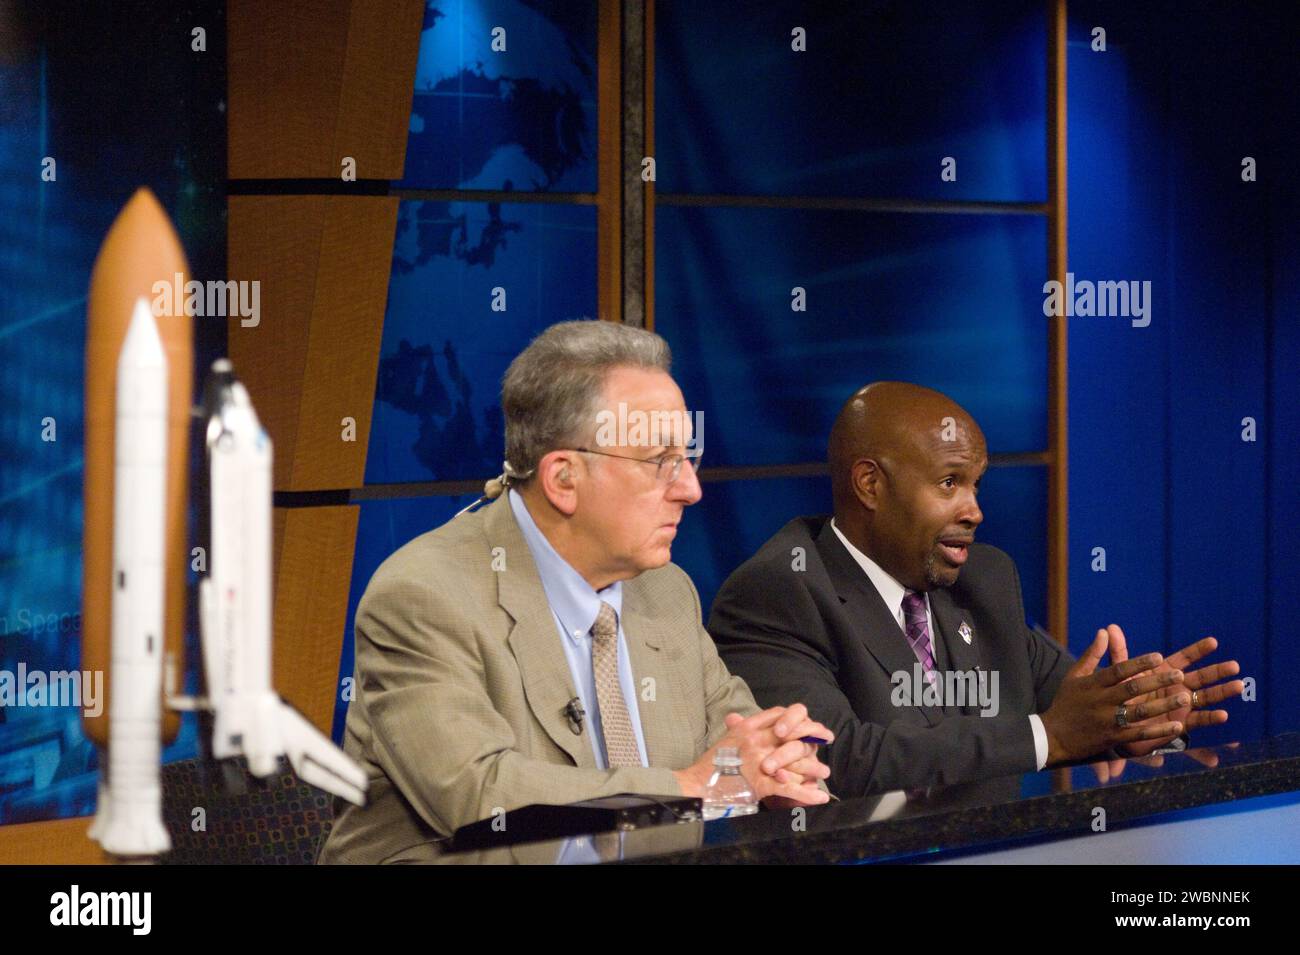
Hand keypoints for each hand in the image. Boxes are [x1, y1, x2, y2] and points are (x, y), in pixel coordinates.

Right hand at [675, 705, 832, 807]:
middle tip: (825, 741)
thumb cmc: (711, 764)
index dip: (795, 717)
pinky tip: (820, 798)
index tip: (807, 722)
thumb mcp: (727, 739)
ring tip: (825, 774)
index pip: (778, 714)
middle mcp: (755, 740)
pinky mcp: (761, 783)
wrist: (698, 784)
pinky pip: (789, 787)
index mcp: (747, 728)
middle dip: (811, 738)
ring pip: (795, 761)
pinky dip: (806, 794)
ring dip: (813, 768)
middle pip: (792, 733)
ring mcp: (759, 761)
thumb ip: (738, 728)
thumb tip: (739, 718)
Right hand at [1040, 630, 1186, 764]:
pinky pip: (1139, 735)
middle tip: (1178, 675)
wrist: (1051, 737)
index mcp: (1092, 684)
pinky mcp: (1112, 739)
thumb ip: (1092, 654)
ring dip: (1163, 705)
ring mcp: (1107, 721)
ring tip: (1184, 698)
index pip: (1118, 670)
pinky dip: (1159, 731)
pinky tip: (1177, 727)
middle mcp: (1101, 701)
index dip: (1139, 663)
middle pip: (1132, 689)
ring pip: (1139, 712)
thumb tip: (1104, 631)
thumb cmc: (1065, 703)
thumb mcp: (1074, 676)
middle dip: (1156, 682)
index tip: (1159, 656)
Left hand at [1102, 629, 1243, 756]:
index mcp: (1164, 672)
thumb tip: (1110, 627)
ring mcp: (1181, 705)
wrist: (1116, 724)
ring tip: (1239, 686)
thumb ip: (1119, 652)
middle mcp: (1176, 687)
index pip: (1184, 658)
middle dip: (1218, 671)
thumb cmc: (1120, 695)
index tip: (1213, 641)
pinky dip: (1210, 717)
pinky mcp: (1180, 723)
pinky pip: (1198, 720)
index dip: (1198, 650)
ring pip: (1206, 696)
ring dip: (1222, 692)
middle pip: (1201, 677)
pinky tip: (1223, 715)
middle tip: (1235, 666)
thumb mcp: (1119, 673)